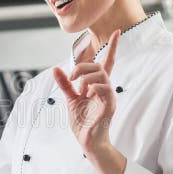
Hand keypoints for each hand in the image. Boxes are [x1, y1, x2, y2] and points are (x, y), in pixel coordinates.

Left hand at [53, 29, 120, 154]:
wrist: (87, 142)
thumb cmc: (82, 122)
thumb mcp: (70, 99)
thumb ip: (65, 84)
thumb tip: (56, 69)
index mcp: (98, 86)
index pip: (107, 63)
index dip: (112, 47)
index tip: (116, 32)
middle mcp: (106, 89)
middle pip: (100, 67)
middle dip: (83, 67)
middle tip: (72, 78)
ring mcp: (109, 97)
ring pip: (101, 75)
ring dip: (86, 78)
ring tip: (79, 89)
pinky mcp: (109, 106)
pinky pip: (105, 88)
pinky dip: (93, 88)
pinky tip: (87, 95)